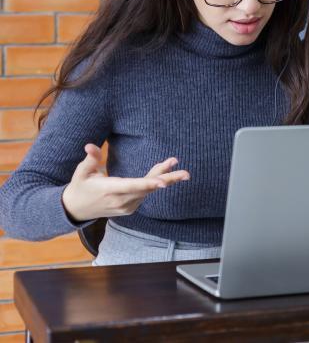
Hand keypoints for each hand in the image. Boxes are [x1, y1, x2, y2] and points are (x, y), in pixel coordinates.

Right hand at [61, 144, 189, 222]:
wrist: (76, 210)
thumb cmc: (80, 187)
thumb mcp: (81, 172)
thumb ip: (90, 159)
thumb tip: (90, 145)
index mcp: (109, 190)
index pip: (132, 187)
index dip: (148, 184)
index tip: (163, 182)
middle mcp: (120, 201)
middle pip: (147, 189)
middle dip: (167, 179)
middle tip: (186, 173)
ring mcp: (126, 207)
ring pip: (149, 191)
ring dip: (164, 178)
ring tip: (174, 163)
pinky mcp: (130, 208)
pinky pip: (145, 194)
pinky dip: (155, 184)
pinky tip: (165, 173)